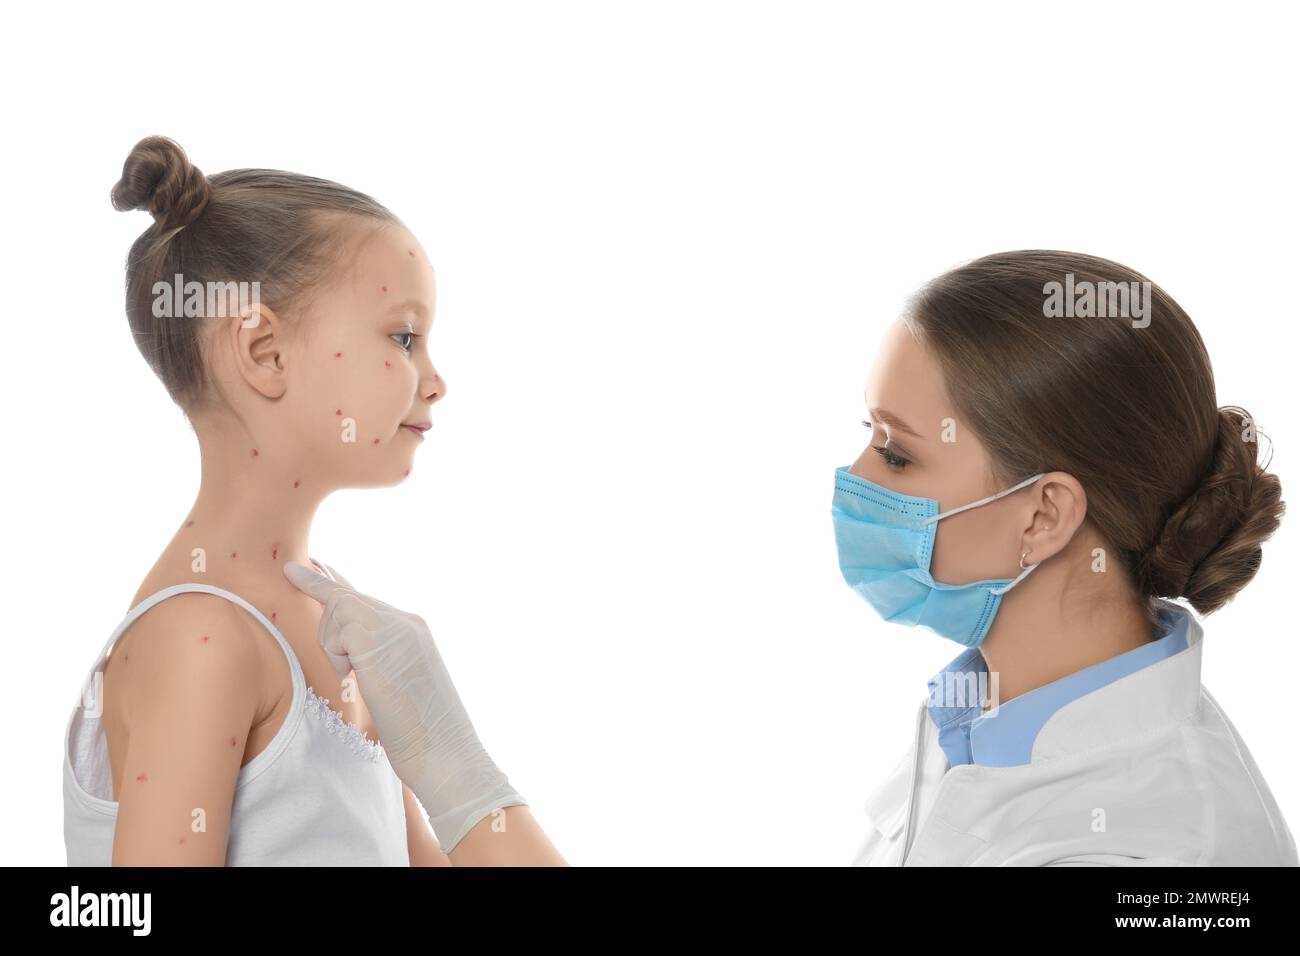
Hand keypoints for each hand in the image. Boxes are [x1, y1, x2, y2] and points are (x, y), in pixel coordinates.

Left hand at [283, 560, 526, 852]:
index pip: (363, 598)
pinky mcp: (376, 641)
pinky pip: (337, 634)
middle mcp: (406, 621)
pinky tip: (360, 679)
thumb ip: (379, 660)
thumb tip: (350, 654)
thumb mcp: (400, 685)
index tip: (308, 567)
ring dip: (336, 651)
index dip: (330, 583)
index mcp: (413, 629)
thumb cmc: (422, 734)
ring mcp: (394, 627)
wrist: (447, 754)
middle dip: (328, 630)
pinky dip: (339, 658)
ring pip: (338, 613)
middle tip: (341, 659)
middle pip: (344, 601)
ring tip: (364, 683)